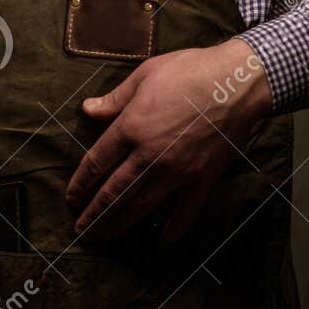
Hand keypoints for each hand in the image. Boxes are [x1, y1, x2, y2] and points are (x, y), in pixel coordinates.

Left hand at [65, 37, 274, 241]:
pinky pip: (186, 209)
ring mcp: (177, 170)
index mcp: (131, 127)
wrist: (237, 83)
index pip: (96, 163)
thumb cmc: (191, 71)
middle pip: (114, 193)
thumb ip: (115, 99)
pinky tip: (165, 237)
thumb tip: (88, 109)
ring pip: (142, 205)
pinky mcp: (203, 177)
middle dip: (95, 215)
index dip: (80, 184)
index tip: (72, 198)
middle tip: (81, 231)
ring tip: (107, 237)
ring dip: (121, 224)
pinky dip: (175, 226)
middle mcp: (149, 155)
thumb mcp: (145, 74)